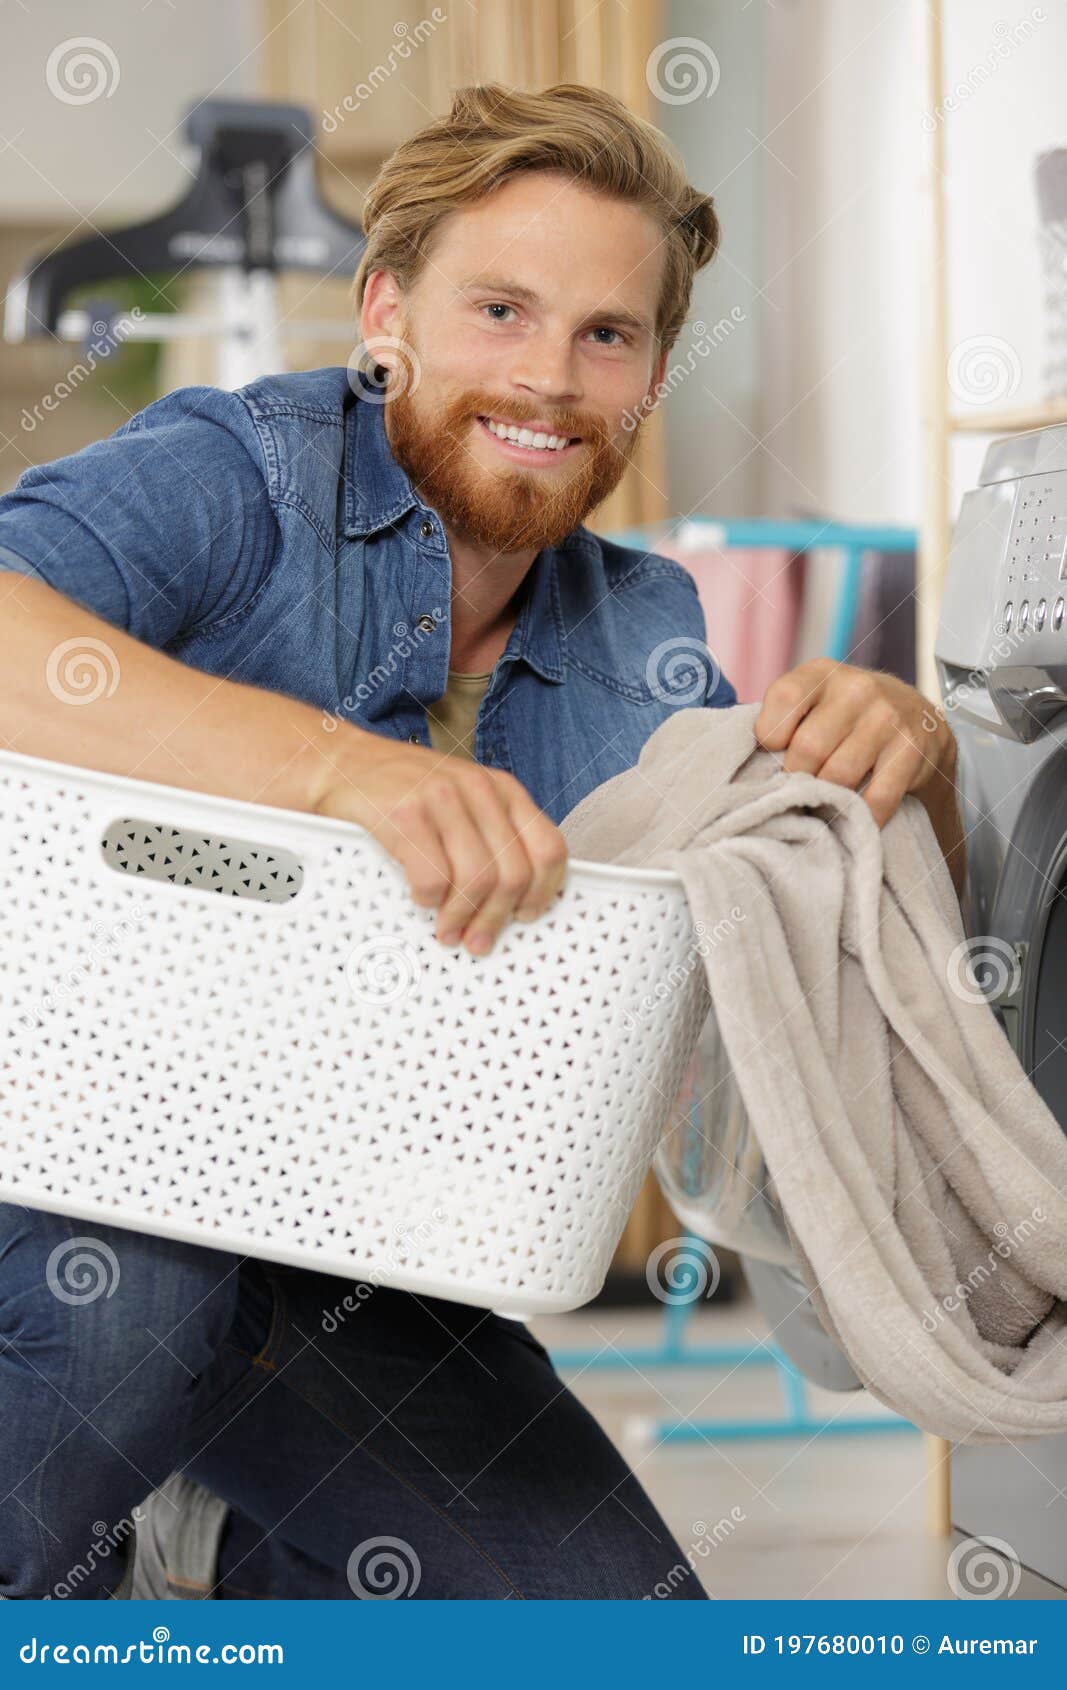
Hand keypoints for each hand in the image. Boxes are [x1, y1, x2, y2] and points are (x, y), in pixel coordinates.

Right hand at [311, 727, 568, 953]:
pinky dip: (429, 900)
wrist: (342, 763)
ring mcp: (443, 799)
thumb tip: (514, 899)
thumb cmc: (404, 791)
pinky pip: (433, 877)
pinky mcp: (406, 813)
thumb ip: (490, 835)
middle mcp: (480, 790)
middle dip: (497, 917)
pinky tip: (420, 898)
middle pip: (514, 873)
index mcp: (504, 790)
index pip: (549, 848)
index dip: (543, 892)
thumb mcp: (462, 800)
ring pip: (479, 880)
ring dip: (463, 917)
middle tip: (478, 940)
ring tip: (449, 932)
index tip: (526, 916)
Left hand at [753, 658, 957, 827]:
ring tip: (823, 802)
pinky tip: (854, 815)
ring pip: (839, 776)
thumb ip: (781, 721)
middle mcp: (856, 688)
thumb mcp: (813, 702)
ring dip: (827, 798)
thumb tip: (744, 766)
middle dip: (798, 777)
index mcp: (820, 673)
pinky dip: (862, 815)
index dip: (771, 736)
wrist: (917, 719)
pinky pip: (877, 797)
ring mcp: (887, 717)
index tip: (776, 752)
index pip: (783, 700)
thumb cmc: (845, 718)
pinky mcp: (912, 748)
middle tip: (801, 787)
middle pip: (808, 748)